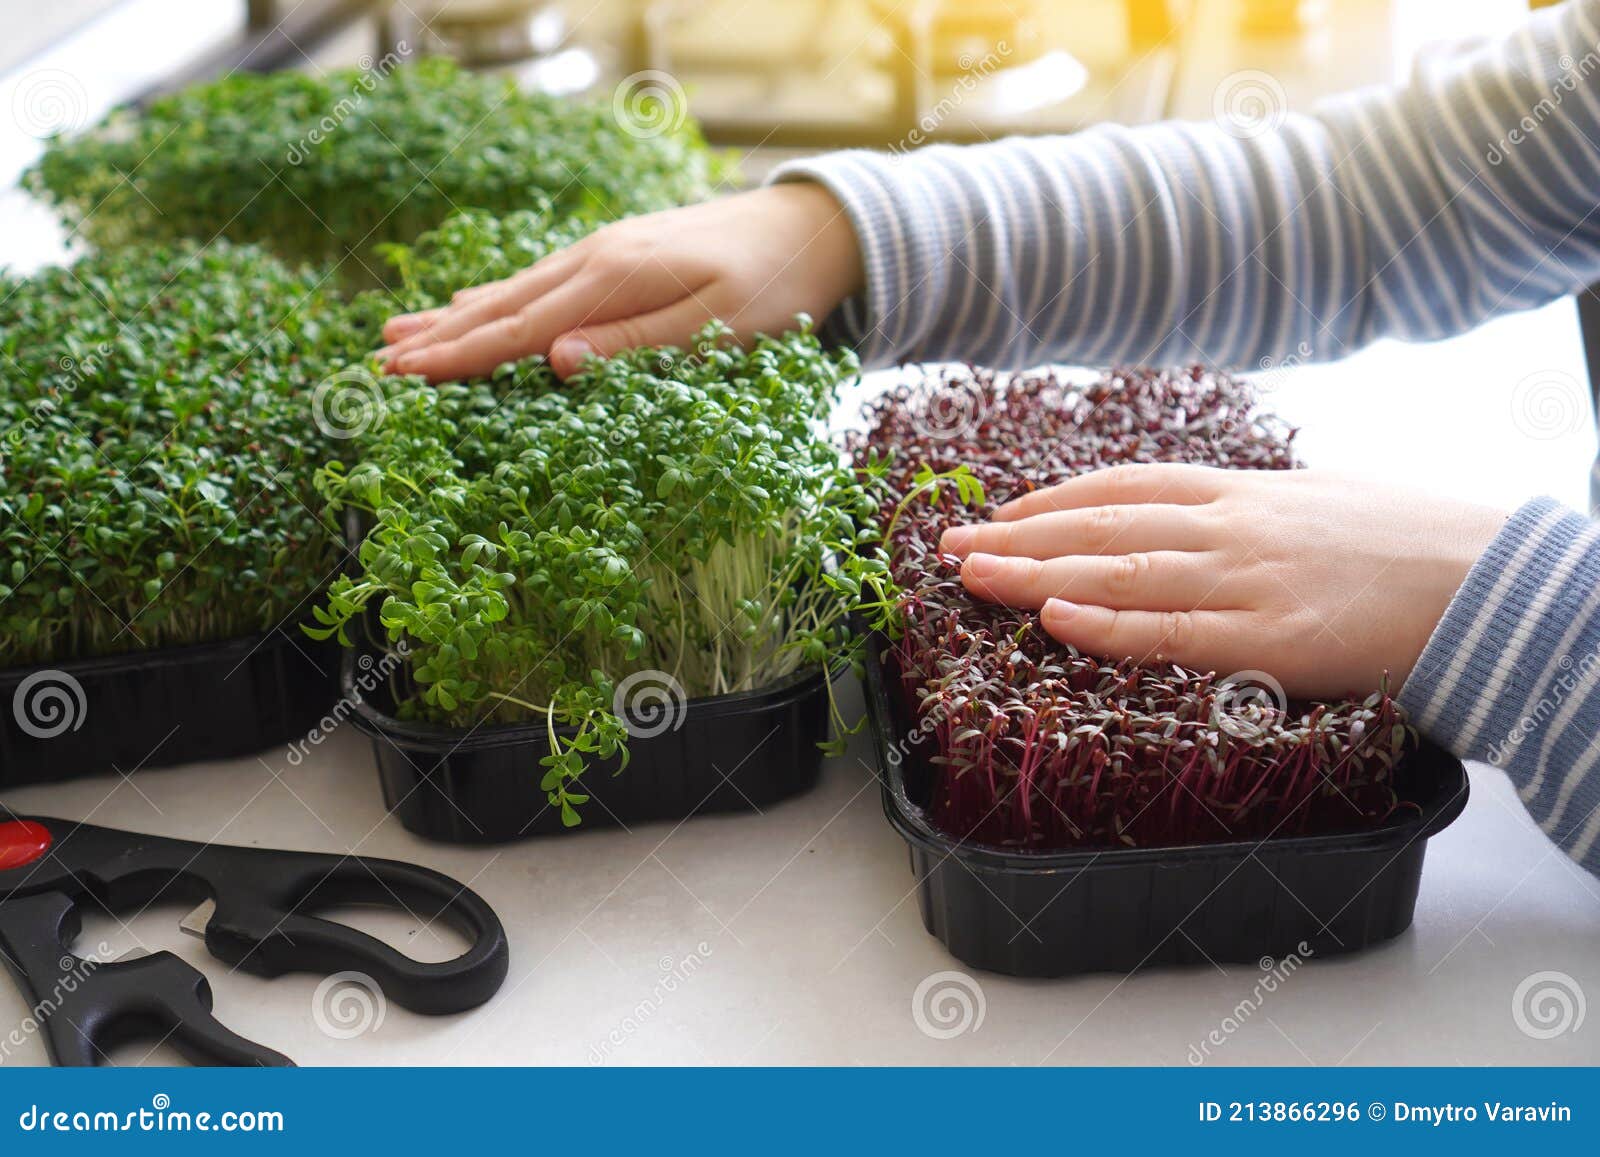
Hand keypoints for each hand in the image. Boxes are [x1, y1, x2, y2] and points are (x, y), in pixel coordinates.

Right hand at [377, 183, 862, 380]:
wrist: (808, 227)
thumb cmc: (772, 288)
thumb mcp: (715, 328)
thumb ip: (635, 347)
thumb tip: (556, 362)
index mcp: (613, 281)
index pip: (520, 329)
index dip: (460, 356)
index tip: (405, 376)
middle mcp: (595, 260)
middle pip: (502, 307)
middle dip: (440, 339)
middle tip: (378, 365)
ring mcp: (601, 253)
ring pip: (513, 292)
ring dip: (454, 317)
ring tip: (398, 334)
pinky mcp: (615, 256)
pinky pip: (539, 282)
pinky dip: (495, 298)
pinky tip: (469, 303)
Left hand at [937, 464, 1508, 697]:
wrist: (1489, 581)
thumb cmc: (1407, 542)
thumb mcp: (1317, 500)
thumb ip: (1251, 508)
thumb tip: (1203, 512)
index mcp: (1240, 491)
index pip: (1122, 489)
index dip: (1051, 502)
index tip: (999, 513)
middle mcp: (1229, 527)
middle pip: (1100, 527)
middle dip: (1017, 536)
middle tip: (949, 544)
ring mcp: (1246, 581)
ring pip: (1120, 574)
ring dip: (1036, 574)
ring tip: (970, 575)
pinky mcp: (1270, 640)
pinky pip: (1173, 633)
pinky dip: (1108, 625)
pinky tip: (1055, 619)